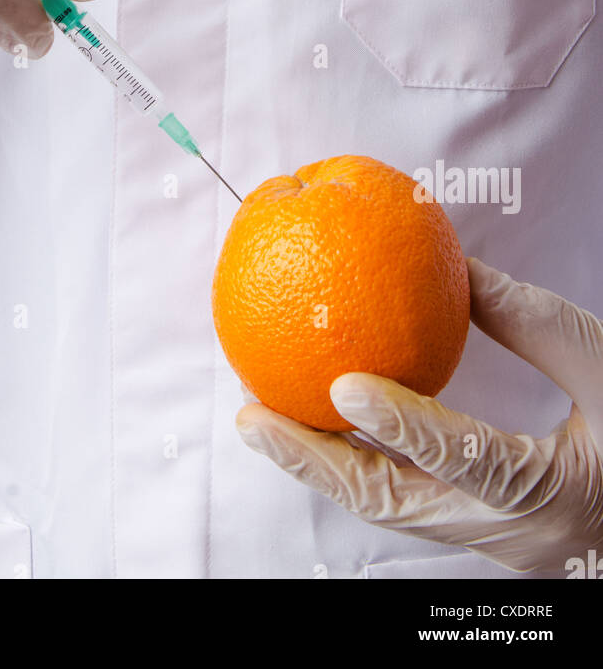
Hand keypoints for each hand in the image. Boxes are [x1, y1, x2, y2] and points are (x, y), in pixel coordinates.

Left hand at [237, 257, 602, 574]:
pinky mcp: (483, 534)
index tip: (343, 383)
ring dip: (326, 464)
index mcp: (556, 496)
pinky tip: (324, 423)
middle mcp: (512, 534)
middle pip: (397, 506)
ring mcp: (492, 543)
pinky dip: (358, 463)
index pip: (471, 458)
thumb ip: (535, 323)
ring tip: (265, 417)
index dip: (404, 423)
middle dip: (317, 464)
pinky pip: (406, 500)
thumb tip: (454, 265)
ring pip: (391, 510)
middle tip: (252, 418)